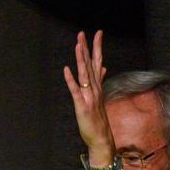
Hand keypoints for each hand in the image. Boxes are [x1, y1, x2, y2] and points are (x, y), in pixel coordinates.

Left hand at [63, 30, 115, 158]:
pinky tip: (66, 70)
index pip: (98, 61)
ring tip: (78, 45)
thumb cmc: (98, 118)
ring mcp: (89, 96)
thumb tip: (103, 67)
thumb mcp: (99, 96)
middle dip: (87, 48)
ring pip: (85, 74)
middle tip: (82, 33)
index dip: (97, 47)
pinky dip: (71, 80)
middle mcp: (95, 88)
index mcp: (97, 85)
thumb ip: (100, 80)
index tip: (97, 32)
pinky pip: (76, 91)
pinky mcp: (82, 105)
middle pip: (91, 64)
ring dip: (81, 59)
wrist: (101, 137)